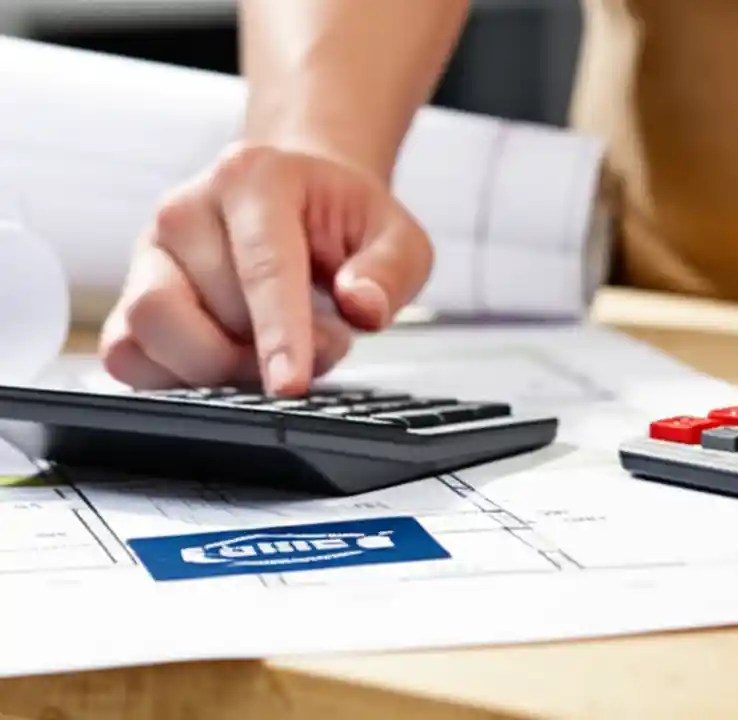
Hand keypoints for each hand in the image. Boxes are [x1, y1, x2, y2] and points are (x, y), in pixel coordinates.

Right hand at [100, 144, 432, 394]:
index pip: (262, 266)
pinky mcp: (130, 295)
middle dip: (262, 352)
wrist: (302, 197)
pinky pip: (125, 354)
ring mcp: (149, 253)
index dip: (277, 332)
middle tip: (318, 345)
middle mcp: (186, 209)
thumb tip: (362, 307)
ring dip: (214, 366)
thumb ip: (391, 271)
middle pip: (203, 308)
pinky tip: (225, 366)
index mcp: (254, 178)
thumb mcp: (398, 237)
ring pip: (150, 330)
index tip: (290, 383)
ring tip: (268, 353)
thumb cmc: (344, 218)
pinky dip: (174, 377)